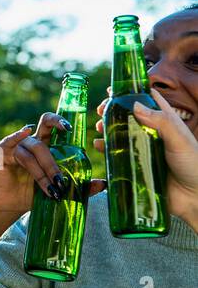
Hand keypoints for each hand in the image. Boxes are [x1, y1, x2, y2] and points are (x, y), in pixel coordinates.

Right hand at [0, 115, 106, 246]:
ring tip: (54, 187)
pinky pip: (10, 142)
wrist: (8, 207)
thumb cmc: (31, 195)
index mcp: (44, 146)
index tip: (72, 128)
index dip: (62, 122)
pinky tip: (25, 133)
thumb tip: (103, 184)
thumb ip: (78, 186)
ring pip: (34, 149)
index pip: (53, 127)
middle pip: (44, 122)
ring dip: (45, 168)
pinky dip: (17, 136)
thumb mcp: (56, 189)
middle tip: (68, 130)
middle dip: (56, 123)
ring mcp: (14, 146)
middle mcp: (30, 142)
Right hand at [111, 89, 197, 228]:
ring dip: (106, 128)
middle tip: (101, 110)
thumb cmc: (193, 165)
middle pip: (127, 115)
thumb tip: (134, 105)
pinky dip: (105, 148)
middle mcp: (151, 133)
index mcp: (165, 121)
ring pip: (118, 133)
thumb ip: (161, 122)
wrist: (193, 198)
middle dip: (112, 110)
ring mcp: (142, 148)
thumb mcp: (180, 140)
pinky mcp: (134, 165)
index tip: (113, 89)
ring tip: (99, 128)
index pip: (147, 99)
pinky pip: (116, 154)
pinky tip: (99, 146)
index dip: (130, 91)